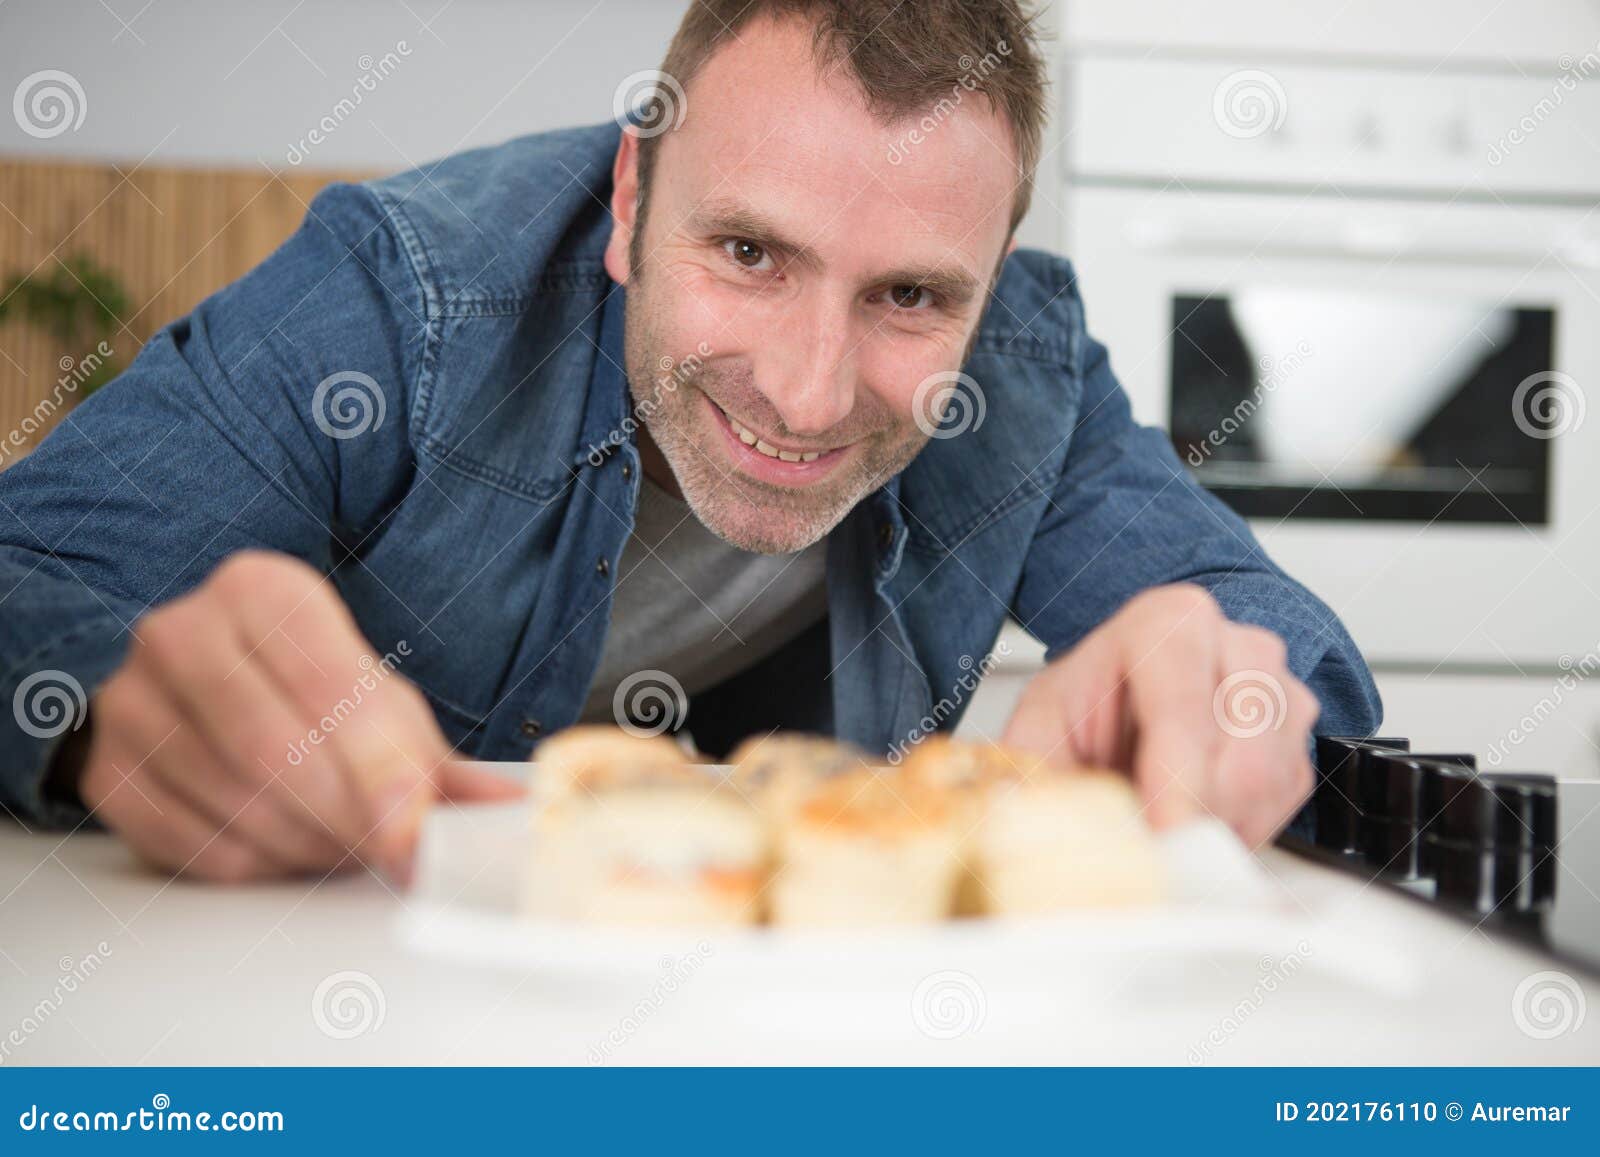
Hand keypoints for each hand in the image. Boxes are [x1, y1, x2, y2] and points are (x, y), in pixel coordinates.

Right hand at [78, 550, 520, 882]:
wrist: (206, 685)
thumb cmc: (309, 691)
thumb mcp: (379, 703)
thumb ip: (440, 764)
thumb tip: (510, 811)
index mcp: (263, 591)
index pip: (333, 691)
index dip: (383, 775)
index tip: (415, 836)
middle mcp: (183, 631)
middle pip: (276, 752)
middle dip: (348, 820)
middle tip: (390, 850)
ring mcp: (131, 699)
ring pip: (235, 803)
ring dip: (307, 845)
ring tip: (344, 842)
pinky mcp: (104, 769)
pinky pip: (191, 844)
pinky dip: (256, 862)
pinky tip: (286, 846)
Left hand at [1001, 584, 1320, 846]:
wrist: (1137, 694)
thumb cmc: (1095, 703)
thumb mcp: (1041, 724)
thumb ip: (1029, 766)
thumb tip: (1021, 819)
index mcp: (1169, 623)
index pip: (1183, 710)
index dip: (1174, 784)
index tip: (1162, 835)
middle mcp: (1237, 645)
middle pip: (1235, 755)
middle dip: (1188, 816)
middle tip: (1146, 845)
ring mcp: (1279, 687)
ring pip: (1265, 783)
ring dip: (1212, 825)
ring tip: (1160, 822)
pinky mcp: (1299, 737)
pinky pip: (1281, 800)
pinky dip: (1236, 827)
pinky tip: (1191, 815)